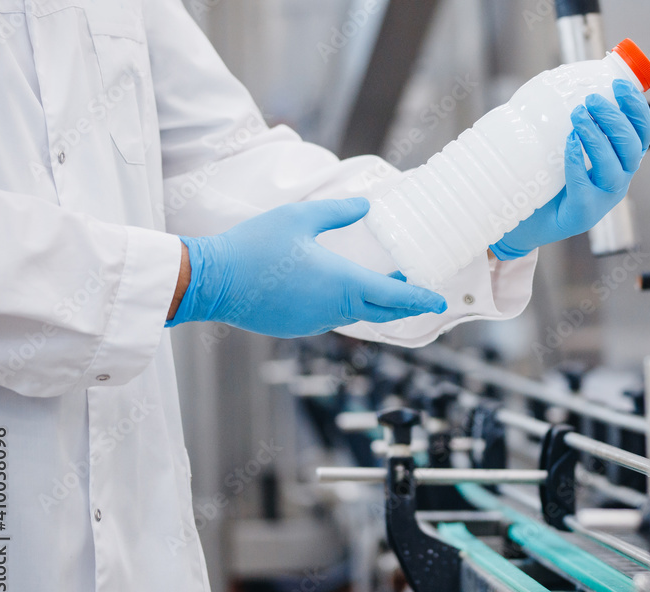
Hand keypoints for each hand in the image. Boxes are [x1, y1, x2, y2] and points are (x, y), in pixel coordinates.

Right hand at [166, 198, 446, 336]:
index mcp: (341, 283)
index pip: (394, 297)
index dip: (419, 298)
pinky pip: (331, 318)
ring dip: (372, 304)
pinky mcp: (296, 328)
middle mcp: (333, 309)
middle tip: (420, 294)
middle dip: (404, 304)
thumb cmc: (254, 246)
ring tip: (384, 287)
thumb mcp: (299, 218)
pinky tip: (340, 292)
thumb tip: (366, 205)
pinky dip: (345, 307)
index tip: (439, 299)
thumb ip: (337, 212)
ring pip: (355, 315)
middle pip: (381, 312)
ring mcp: (314, 323)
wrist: (211, 281)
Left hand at [490, 79, 649, 259]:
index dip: (636, 107)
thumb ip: (573, 122)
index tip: (618, 84)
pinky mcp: (582, 214)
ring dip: (597, 138)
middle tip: (590, 101)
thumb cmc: (546, 181)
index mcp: (620, 160)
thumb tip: (562, 83)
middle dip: (615, 119)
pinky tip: (569, 145)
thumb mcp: (564, 147)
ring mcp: (602, 200)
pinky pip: (586, 188)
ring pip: (615, 167)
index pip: (643, 132)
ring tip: (577, 118)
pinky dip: (579, 163)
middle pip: (633, 147)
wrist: (525, 221)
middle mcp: (618, 180)